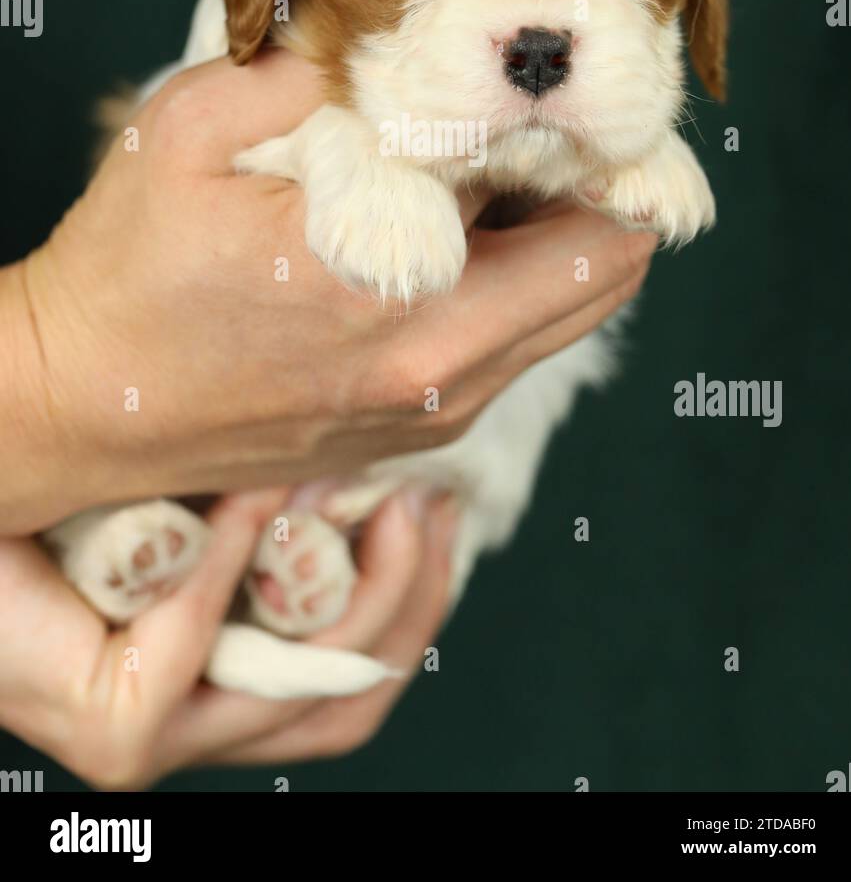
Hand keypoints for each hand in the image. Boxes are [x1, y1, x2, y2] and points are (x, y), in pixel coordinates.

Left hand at [0, 487, 457, 787]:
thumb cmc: (70, 495)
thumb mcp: (209, 495)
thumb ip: (281, 499)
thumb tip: (387, 458)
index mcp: (228, 673)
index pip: (357, 674)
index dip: (418, 595)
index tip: (436, 502)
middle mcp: (202, 718)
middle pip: (352, 694)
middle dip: (410, 596)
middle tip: (422, 499)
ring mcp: (161, 736)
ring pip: (306, 692)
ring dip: (346, 582)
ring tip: (366, 491)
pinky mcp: (120, 732)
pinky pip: (207, 643)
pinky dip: (235, 559)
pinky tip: (248, 488)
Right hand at [3, 49, 655, 532]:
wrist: (74, 404)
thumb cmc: (124, 269)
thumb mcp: (191, 129)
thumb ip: (305, 67)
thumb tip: (389, 44)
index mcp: (397, 283)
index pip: (583, 218)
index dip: (595, 144)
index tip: (565, 97)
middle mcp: (439, 367)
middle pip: (606, 276)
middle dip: (603, 192)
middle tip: (552, 129)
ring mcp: (433, 413)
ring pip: (569, 320)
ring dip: (562, 243)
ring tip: (497, 175)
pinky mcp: (413, 434)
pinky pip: (511, 353)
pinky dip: (515, 290)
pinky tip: (451, 237)